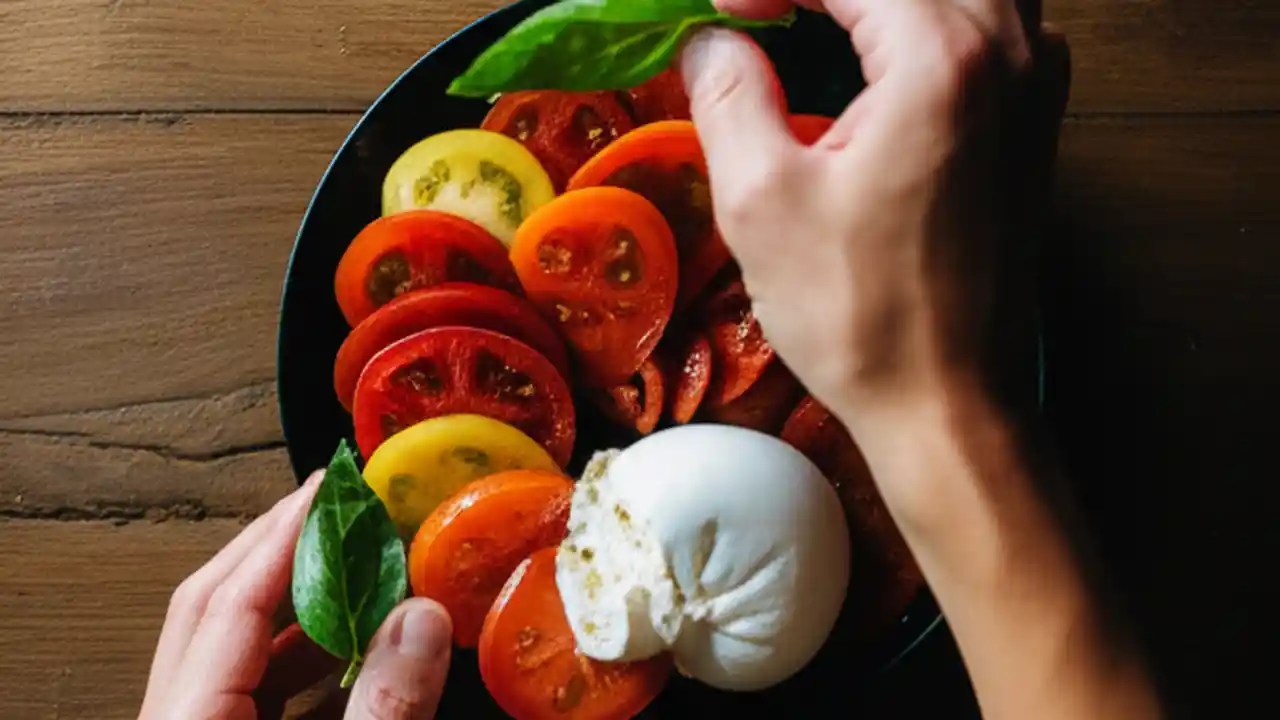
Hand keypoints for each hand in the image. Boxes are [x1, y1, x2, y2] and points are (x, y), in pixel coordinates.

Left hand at [138, 472, 452, 719]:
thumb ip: (383, 705)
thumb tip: (421, 618)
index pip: (229, 604)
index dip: (284, 536)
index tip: (331, 485)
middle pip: (211, 607)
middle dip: (277, 545)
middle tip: (335, 499)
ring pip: (230, 643)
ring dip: (292, 595)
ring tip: (354, 557)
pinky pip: (248, 682)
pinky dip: (298, 649)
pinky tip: (351, 639)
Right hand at [680, 0, 1066, 450]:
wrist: (951, 402)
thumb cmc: (860, 316)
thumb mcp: (762, 201)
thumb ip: (729, 93)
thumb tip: (713, 41)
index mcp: (942, 57)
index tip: (720, 11)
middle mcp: (1009, 48)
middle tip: (756, 17)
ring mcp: (1036, 80)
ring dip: (875, 4)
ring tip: (810, 26)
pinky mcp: (1036, 116)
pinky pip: (988, 19)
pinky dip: (924, 19)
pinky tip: (873, 57)